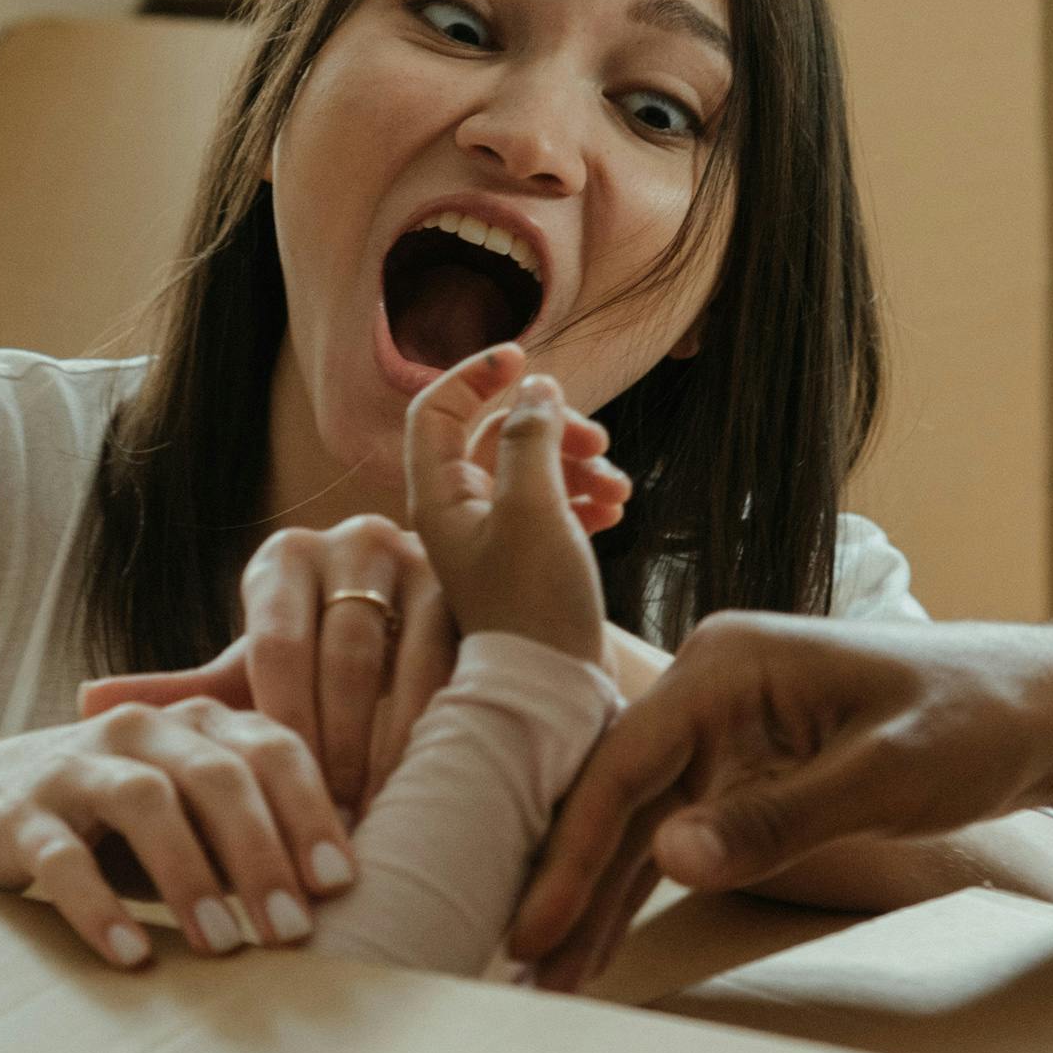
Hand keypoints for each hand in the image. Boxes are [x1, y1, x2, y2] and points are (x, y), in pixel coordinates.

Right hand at [0, 698, 354, 966]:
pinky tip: (132, 955)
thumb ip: (259, 825)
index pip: (273, 751)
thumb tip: (355, 889)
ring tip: (223, 948)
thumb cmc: (115, 819)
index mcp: (198, 723)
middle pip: (218, 775)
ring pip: (147, 805)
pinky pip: (61, 857)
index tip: (341, 885)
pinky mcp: (17, 813)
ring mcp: (76, 766)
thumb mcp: (191, 808)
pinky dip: (99, 907)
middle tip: (292, 930)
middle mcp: (142, 731)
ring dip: (192, 878)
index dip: (311, 814)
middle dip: (263, 854)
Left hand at [84, 516, 450, 815]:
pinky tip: (421, 779)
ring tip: (371, 813)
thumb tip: (83, 703)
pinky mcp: (466, 586)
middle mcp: (350, 542)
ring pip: (399, 659)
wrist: (406, 632)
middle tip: (328, 823)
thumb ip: (181, 693)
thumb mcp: (250, 678)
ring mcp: (415, 558)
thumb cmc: (314, 670)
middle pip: (341, 655)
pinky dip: (431, 725)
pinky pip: (449, 661)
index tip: (278, 801)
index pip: (278, 645)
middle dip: (335, 746)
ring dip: (384, 744)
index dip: (283, 727)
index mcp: (284, 559)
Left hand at [406, 346, 606, 661]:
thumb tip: (535, 387)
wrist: (555, 694)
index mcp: (438, 498)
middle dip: (551, 427)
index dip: (473, 375)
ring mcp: (495, 541)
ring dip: (578, 464)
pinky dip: (583, 498)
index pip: (435, 410)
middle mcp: (459, 515)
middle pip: (497, 436)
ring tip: (616, 488)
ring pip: (533, 471)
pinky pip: (553, 507)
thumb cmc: (535, 604)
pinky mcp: (530, 564)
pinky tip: (614, 512)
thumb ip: (530, 437)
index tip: (522, 358)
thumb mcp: (533, 507)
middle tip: (596, 442)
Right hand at [509, 616, 1052, 989]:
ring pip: (637, 824)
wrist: (1043, 709)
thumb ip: (777, 819)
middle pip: (614, 797)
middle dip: (563, 886)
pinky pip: (677, 833)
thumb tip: (669, 861)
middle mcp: (711, 687)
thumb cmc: (976, 722)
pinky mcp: (747, 766)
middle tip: (511, 974)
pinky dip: (641, 889)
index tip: (531, 930)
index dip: (572, 854)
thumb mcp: (885, 775)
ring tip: (542, 982)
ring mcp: (725, 728)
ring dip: (592, 900)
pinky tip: (599, 946)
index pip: (625, 767)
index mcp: (728, 663)